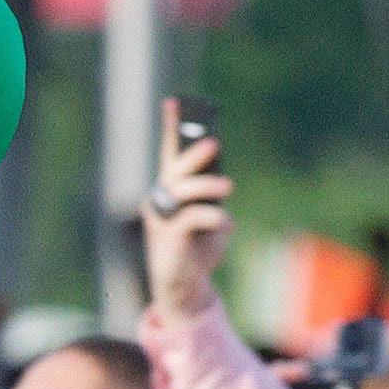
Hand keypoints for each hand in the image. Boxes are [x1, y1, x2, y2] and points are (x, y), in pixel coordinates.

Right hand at [141, 97, 231, 320]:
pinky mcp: (167, 236)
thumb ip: (211, 195)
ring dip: (207, 185)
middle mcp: (161, 200)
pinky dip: (214, 217)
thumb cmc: (198, 247)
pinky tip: (223, 223)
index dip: (171, 128)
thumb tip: (218, 180)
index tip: (173, 102)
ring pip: (182, 190)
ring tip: (227, 187)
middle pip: (174, 169)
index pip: (170, 154)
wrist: (186, 286)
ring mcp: (161, 218)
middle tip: (213, 144)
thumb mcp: (210, 214)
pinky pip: (193, 216)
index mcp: (171, 190)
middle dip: (193, 155)